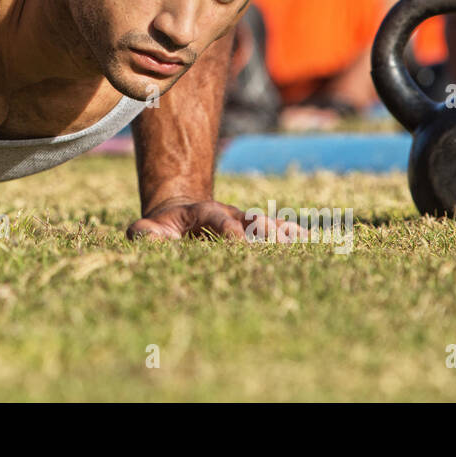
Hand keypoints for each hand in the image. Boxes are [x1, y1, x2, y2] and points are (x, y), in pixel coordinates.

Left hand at [127, 199, 306, 242]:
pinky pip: (278, 232)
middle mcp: (230, 215)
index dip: (230, 230)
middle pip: (252, 219)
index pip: (220, 220)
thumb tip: (149, 241)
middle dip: (265, 229)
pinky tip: (311, 242)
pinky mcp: (256, 234)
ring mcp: (246, 223)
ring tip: (304, 244)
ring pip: (269, 225)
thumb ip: (144, 234)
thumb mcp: (147, 231)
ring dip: (285, 234)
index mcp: (205, 212)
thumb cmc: (161, 231)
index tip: (240, 242)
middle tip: (279, 241)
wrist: (180, 220)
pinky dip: (293, 236)